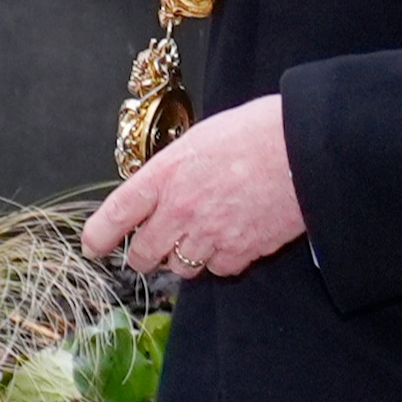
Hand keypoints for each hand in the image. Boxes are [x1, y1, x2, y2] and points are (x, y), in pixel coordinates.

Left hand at [83, 95, 308, 280]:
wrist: (307, 146)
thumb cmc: (258, 132)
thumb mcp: (200, 139)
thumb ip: (174, 169)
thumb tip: (161, 188)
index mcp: (165, 174)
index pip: (115, 215)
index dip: (99, 237)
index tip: (94, 246)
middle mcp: (180, 209)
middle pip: (143, 254)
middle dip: (143, 255)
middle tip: (149, 249)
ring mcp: (209, 234)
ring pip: (179, 267)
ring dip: (183, 257)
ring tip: (199, 236)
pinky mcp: (240, 251)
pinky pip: (217, 270)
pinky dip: (220, 261)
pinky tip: (231, 239)